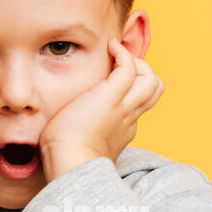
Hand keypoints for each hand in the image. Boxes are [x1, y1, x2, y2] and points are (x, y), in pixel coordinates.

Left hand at [38, 38, 163, 178]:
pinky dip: (123, 53)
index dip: (129, 90)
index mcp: (121, 130)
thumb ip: (75, 135)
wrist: (70, 164)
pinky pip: (129, 67)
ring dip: (138, 64)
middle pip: (154, 92)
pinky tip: (109, 47)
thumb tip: (57, 132)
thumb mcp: (76, 145)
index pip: (135, 105)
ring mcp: (124, 106)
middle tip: (118, 67)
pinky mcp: (114, 95)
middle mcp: (128, 118)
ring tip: (115, 57)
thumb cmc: (64, 160)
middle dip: (142, 74)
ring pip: (152, 81)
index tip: (108, 83)